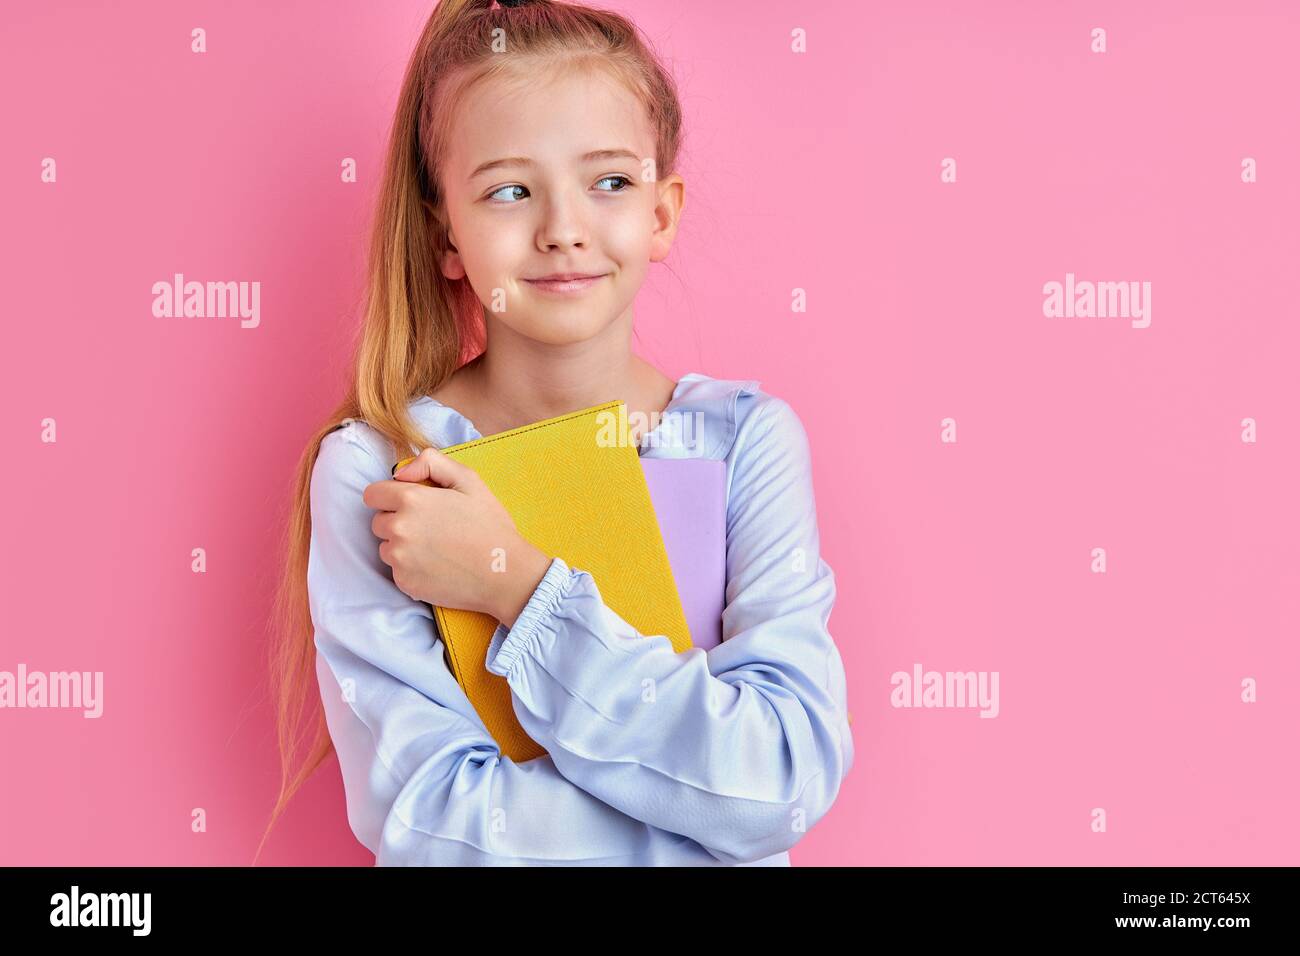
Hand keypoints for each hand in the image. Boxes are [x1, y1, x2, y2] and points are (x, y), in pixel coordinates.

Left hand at [363, 447, 551, 622]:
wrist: (504, 573)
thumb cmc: (489, 525)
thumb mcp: (469, 480)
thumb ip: (431, 462)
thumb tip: (400, 473)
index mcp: (411, 500)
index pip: (372, 495)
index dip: (388, 497)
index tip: (406, 504)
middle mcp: (399, 529)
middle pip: (378, 522)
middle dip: (397, 522)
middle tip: (430, 528)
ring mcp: (400, 558)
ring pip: (386, 548)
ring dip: (402, 547)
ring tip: (435, 549)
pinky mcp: (405, 583)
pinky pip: (397, 571)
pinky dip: (411, 569)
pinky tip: (437, 566)